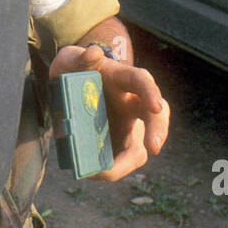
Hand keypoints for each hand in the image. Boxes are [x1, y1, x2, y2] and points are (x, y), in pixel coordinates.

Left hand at [48, 44, 169, 181]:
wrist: (69, 85)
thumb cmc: (75, 69)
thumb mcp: (71, 59)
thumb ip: (80, 57)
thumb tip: (94, 53)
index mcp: (123, 79)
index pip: (142, 81)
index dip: (151, 92)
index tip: (155, 106)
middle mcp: (132, 102)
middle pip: (156, 116)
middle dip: (158, 131)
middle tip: (153, 147)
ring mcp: (127, 124)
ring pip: (139, 147)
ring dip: (125, 162)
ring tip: (103, 173)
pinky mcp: (116, 141)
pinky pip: (119, 159)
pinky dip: (109, 169)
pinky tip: (92, 173)